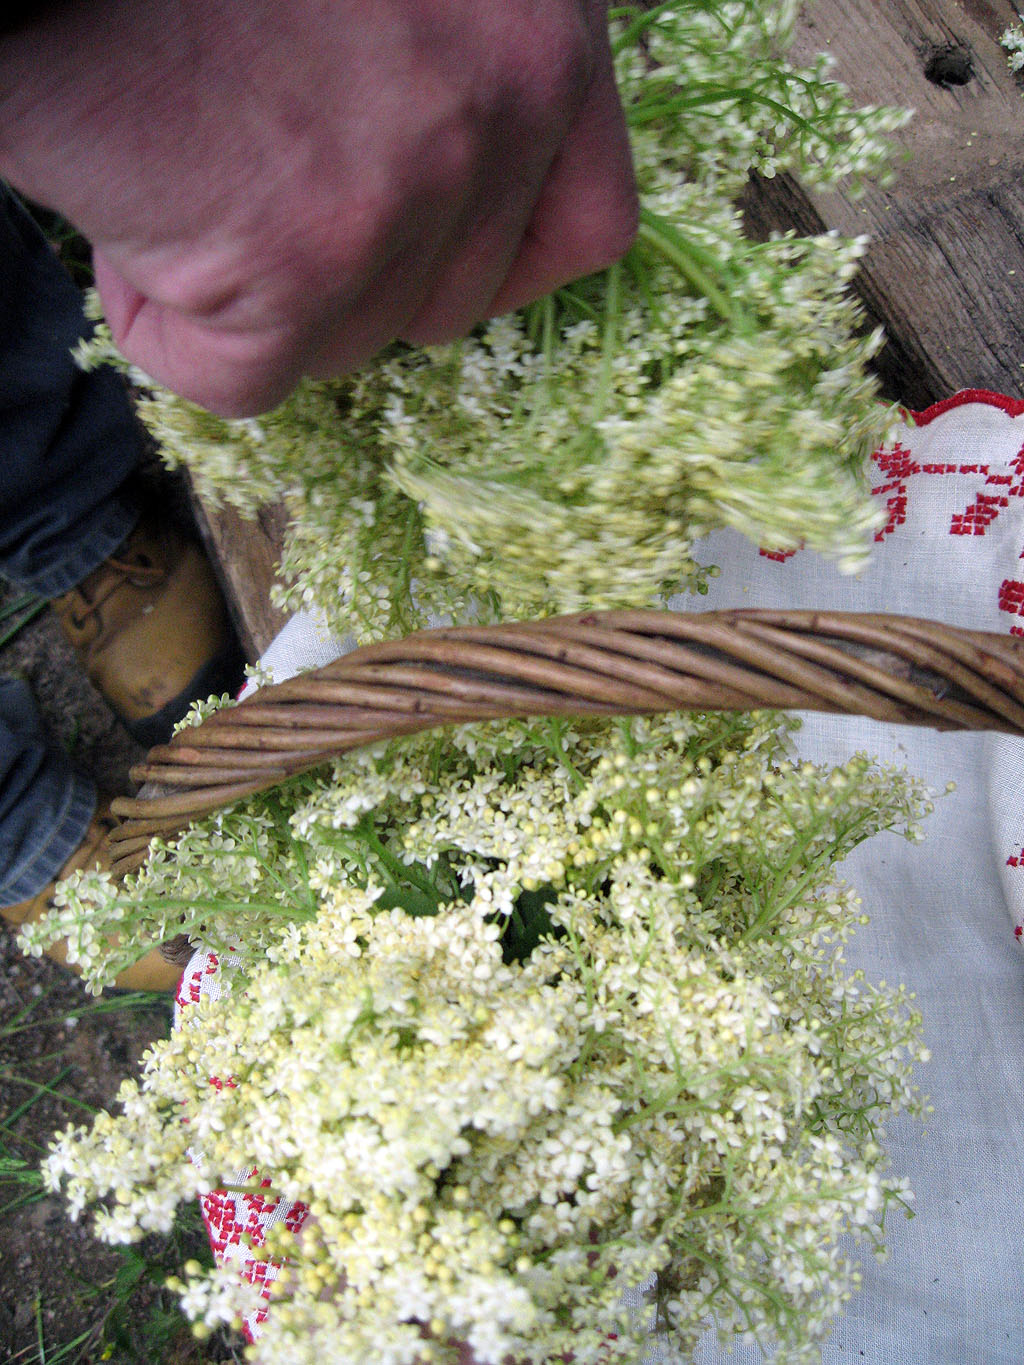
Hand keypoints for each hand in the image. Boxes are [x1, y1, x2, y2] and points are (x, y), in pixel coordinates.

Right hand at [0, 0, 636, 415]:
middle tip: (256, 186)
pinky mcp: (304, 271)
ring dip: (256, 294)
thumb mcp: (395, 4)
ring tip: (182, 173)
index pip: (591, 226)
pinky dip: (179, 333)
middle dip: (352, 275)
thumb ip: (449, 87)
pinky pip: (248, 379)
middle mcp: (503, 106)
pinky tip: (135, 230)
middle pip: (451, 302)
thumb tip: (440, 202)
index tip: (439, 256)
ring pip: (349, 340)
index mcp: (538, 28)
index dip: (507, 260)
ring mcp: (411, 193)